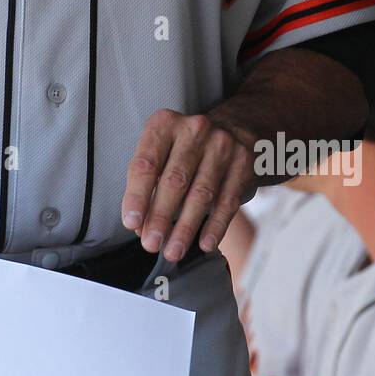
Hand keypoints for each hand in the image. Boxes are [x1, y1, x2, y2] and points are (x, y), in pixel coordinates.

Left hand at [120, 109, 256, 262]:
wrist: (232, 131)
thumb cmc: (182, 150)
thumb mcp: (160, 153)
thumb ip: (147, 186)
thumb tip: (139, 226)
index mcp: (164, 124)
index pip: (146, 164)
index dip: (137, 196)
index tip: (131, 223)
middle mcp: (194, 130)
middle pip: (174, 180)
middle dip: (160, 217)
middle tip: (151, 244)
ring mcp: (222, 145)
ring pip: (201, 194)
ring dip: (185, 227)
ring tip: (173, 251)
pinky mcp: (243, 163)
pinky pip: (228, 201)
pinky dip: (215, 226)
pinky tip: (205, 244)